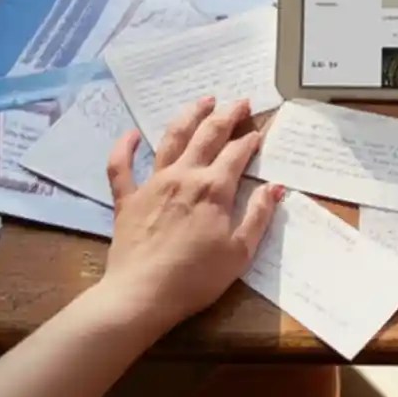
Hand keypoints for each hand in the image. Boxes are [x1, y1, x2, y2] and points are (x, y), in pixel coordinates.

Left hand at [100, 96, 283, 330]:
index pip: (237, 153)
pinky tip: (131, 134)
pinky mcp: (127, 199)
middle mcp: (184, 176)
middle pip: (208, 135)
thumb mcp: (240, 252)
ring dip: (189, 116)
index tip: (260, 130)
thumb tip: (276, 187)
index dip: (251, 139)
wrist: (142, 295)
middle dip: (226, 115)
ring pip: (171, 139)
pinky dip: (125, 147)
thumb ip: (259, 216)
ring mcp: (152, 184)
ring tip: (203, 101)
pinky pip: (121, 167)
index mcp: (214, 189)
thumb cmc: (196, 278)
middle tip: (240, 102)